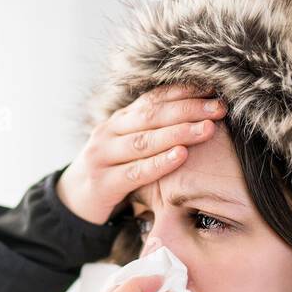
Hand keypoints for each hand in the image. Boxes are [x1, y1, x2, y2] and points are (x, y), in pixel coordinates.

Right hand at [55, 84, 226, 225]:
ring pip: (144, 141)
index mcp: (119, 119)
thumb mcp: (129, 146)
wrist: (73, 200)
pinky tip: (181, 156)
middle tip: (218, 108)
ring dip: (178, 133)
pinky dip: (160, 163)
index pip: (153, 99)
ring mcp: (103, 157)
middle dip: (188, 110)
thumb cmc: (112, 171)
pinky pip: (135, 172)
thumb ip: (153, 131)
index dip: (184, 93)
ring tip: (206, 129)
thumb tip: (199, 115)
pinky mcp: (103, 184)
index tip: (214, 91)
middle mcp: (109, 132)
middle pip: (152, 115)